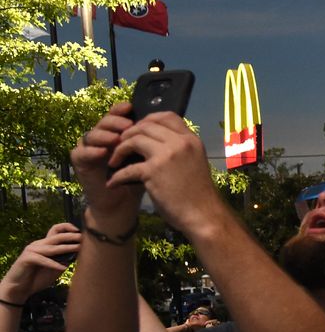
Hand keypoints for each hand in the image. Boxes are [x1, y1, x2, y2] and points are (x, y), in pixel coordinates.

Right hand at [0, 223, 80, 303]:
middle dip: (72, 236)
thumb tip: (82, 255)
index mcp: (45, 244)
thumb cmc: (38, 278)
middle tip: (84, 237)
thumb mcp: (56, 268)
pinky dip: (53, 264)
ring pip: (52, 248)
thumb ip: (65, 260)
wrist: (20, 288)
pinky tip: (63, 268)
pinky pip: (42, 260)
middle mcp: (38, 245)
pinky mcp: (26, 259)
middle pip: (56, 236)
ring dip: (67, 247)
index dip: (67, 228)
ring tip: (79, 248)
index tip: (80, 231)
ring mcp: (31, 250)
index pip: (56, 230)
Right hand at [71, 106, 145, 230]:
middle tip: (128, 125)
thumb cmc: (138, 179)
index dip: (122, 110)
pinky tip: (103, 152)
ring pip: (91, 134)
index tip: (132, 107)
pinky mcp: (79, 161)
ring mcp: (88, 147)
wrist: (123, 205)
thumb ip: (151, 141)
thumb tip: (166, 122)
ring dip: (104, 135)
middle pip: (104, 122)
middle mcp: (101, 137)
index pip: (117, 115)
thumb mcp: (148, 157)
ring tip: (116, 138)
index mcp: (117, 133)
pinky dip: (92, 151)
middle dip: (116, 121)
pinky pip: (81, 151)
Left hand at [107, 111, 222, 236]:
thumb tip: (159, 142)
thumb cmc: (199, 193)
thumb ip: (181, 149)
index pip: (167, 116)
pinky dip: (117, 176)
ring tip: (114, 161)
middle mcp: (180, 143)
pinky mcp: (154, 172)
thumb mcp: (195, 162)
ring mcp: (167, 156)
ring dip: (119, 150)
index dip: (148, 119)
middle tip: (120, 145)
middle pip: (146, 126)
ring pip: (133, 139)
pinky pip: (127, 167)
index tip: (138, 130)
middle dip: (128, 134)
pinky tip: (114, 183)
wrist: (203, 215)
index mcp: (191, 140)